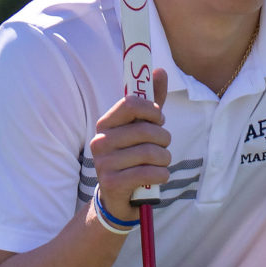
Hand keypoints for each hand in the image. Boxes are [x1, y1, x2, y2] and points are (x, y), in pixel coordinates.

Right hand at [90, 68, 169, 218]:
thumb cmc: (134, 156)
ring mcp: (104, 163)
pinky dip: (162, 175)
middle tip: (163, 146)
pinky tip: (157, 177)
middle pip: (146, 130)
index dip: (152, 110)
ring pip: (152, 153)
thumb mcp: (142, 127)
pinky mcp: (112, 183)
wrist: (119, 197)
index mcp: (106, 124)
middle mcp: (100, 141)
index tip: (159, 119)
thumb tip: (159, 69)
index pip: (130, 104)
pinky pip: (150, 173)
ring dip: (165, 159)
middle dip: (164, 139)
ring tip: (160, 163)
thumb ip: (151, 101)